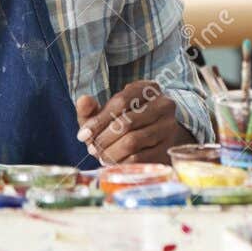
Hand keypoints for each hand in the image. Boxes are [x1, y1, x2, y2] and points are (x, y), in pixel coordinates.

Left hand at [75, 81, 194, 164]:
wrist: (156, 136)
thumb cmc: (126, 121)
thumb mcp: (107, 112)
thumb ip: (92, 108)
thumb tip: (83, 100)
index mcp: (148, 88)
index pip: (120, 102)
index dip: (98, 120)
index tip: (83, 135)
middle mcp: (163, 104)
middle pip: (126, 122)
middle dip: (103, 138)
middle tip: (92, 148)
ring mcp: (168, 126)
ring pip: (132, 141)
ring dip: (110, 152)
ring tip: (101, 155)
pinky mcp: (168, 147)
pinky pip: (140, 158)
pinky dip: (121, 162)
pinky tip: (114, 162)